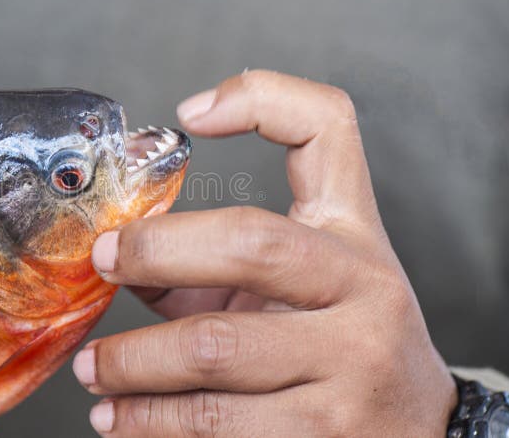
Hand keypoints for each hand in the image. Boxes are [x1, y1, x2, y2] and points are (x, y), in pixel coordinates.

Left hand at [73, 71, 456, 435]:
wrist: (417, 427)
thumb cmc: (345, 336)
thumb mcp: (303, 281)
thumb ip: (214, 259)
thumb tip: (120, 256)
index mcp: (352, 237)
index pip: (327, 131)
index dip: (259, 103)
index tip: (187, 118)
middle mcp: (363, 292)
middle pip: (248, 244)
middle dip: (156, 251)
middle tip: (101, 262)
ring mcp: (351, 368)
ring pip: (214, 352)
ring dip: (132, 361)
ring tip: (92, 371)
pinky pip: (217, 427)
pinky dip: (151, 423)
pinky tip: (121, 419)